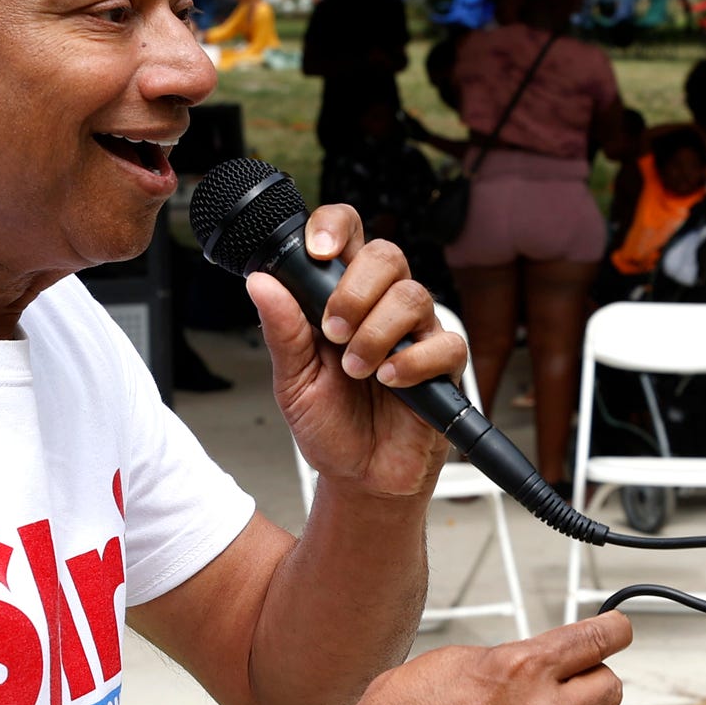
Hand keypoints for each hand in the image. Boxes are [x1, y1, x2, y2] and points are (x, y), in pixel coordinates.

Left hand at [249, 204, 465, 499]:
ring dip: (377, 333)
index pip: (347, 236)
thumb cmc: (330, 426)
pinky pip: (445, 344)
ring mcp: (416, 334)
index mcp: (342, 299)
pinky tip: (389, 382)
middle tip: (333, 330)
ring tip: (356, 371)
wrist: (360, 477)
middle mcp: (382, 308)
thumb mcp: (293, 382)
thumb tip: (260, 282)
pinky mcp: (444, 367)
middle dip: (356, 288)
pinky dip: (412, 362)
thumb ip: (282, 332)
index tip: (316, 251)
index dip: (334, 227)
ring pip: (414, 296)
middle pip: (387, 254)